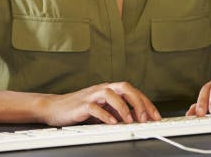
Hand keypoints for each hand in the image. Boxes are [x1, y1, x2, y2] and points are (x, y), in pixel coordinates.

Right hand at [40, 81, 160, 126]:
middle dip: (138, 102)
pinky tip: (112, 123)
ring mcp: (92, 95)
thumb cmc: (79, 108)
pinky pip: (95, 107)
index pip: (132, 91)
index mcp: (110, 89)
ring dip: (123, 108)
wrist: (55, 107)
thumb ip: (117, 111)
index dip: (146, 102)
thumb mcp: (103, 109)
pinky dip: (105, 115)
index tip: (155, 116)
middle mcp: (102, 89)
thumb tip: (136, 119)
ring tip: (129, 121)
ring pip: (111, 94)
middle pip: (125, 88)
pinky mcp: (81, 104)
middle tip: (145, 118)